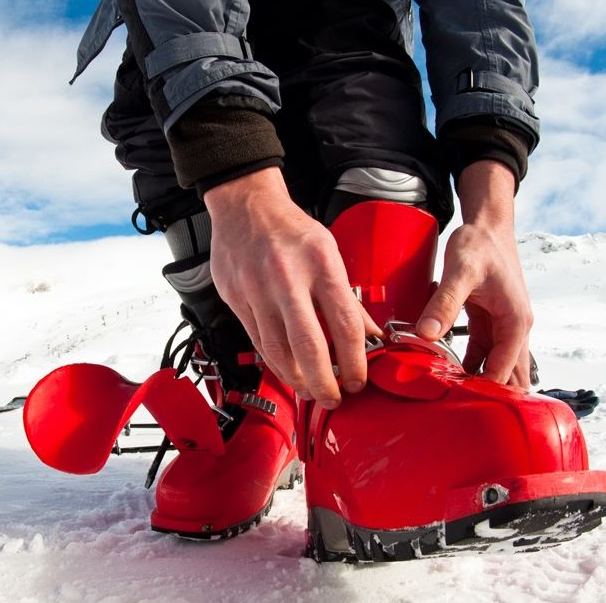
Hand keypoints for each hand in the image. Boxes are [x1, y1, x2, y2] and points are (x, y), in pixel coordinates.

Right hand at [203, 167, 379, 408]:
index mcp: (319, 262)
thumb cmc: (290, 230)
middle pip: (309, 345)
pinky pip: (258, 342)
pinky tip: (288, 373)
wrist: (245, 207)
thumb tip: (369, 337)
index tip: (358, 380)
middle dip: (324, 381)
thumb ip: (346, 298)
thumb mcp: (328, 252)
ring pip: (278, 350)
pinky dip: (275, 364)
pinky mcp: (236, 299)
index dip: (354, 360)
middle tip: (334, 399)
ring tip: (311, 391)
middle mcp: (287, 277)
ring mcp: (257, 289)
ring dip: (297, 379)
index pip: (344, 323)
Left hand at [417, 160, 532, 386]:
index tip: (458, 406)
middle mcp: (515, 329)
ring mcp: (503, 327)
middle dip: (489, 397)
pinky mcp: (489, 323)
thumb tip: (427, 334)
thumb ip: (444, 303)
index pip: (503, 370)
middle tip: (458, 414)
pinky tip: (448, 379)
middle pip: (509, 375)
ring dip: (478, 383)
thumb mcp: (460, 272)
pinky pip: (482, 354)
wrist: (488, 225)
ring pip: (496, 367)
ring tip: (450, 403)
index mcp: (516, 322)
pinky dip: (468, 367)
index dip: (483, 391)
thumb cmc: (480, 245)